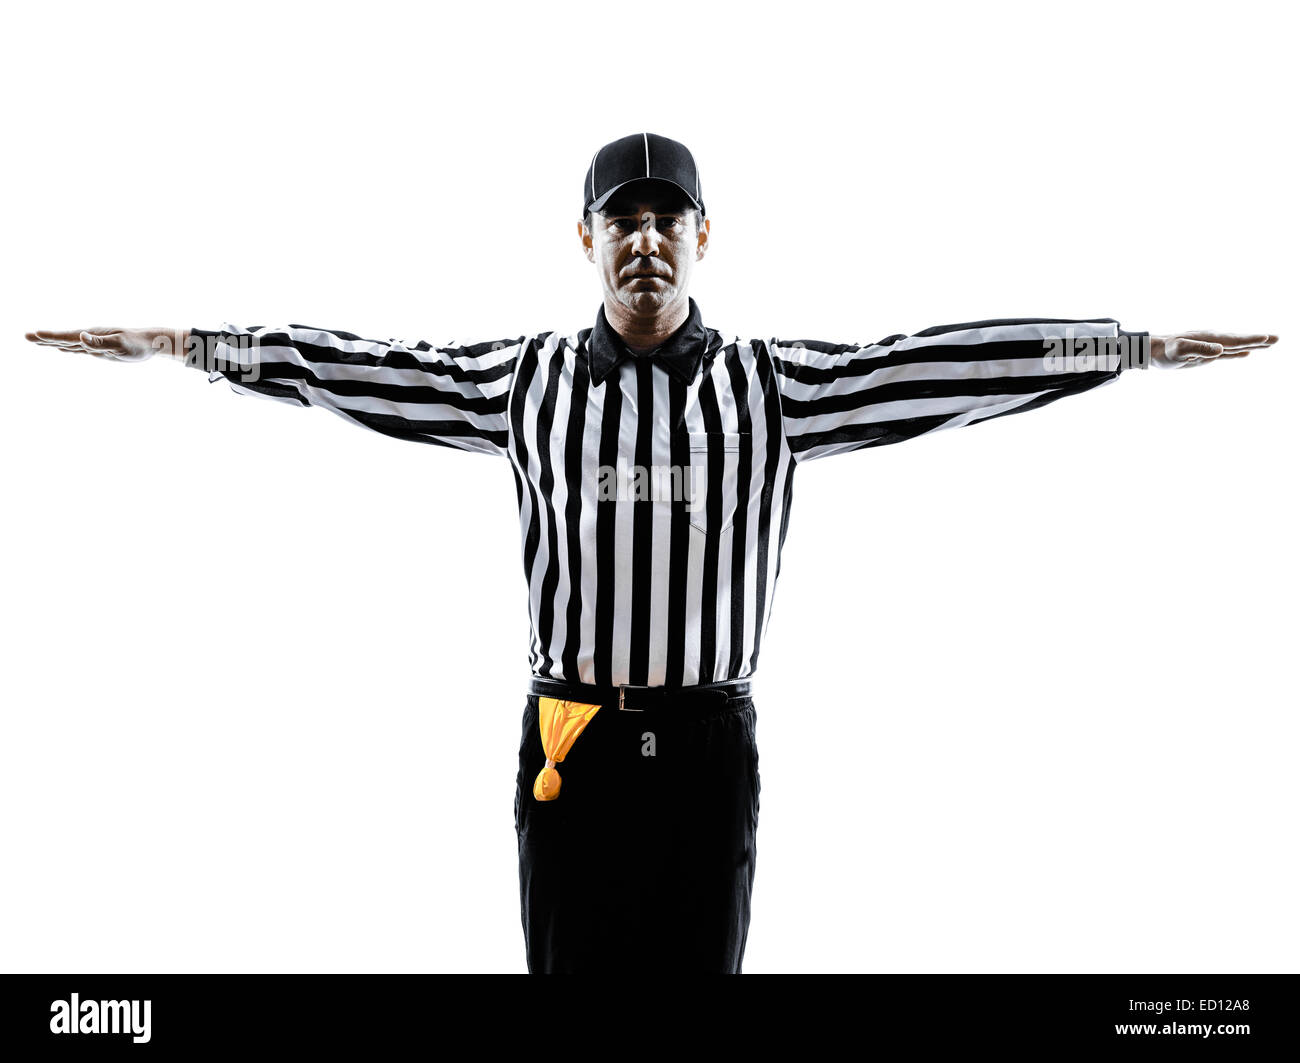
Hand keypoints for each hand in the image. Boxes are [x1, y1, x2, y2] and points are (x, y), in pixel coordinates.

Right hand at [24, 327, 189, 363]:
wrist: (151, 342)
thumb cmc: (137, 344)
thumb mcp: (120, 344)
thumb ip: (100, 342)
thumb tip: (80, 337)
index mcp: (92, 335)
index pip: (66, 337)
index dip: (49, 337)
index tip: (32, 335)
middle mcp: (90, 337)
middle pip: (63, 338)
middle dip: (44, 338)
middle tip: (25, 336)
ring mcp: (94, 343)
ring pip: (69, 343)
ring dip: (52, 342)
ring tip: (37, 340)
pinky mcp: (100, 349)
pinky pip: (79, 348)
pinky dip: (67, 348)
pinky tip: (61, 348)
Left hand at [1150, 331, 1277, 368]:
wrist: (1153, 351)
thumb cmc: (1165, 350)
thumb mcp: (1180, 350)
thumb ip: (1199, 349)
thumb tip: (1221, 350)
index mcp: (1210, 339)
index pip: (1235, 340)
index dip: (1251, 340)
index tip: (1268, 338)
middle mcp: (1213, 341)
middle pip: (1240, 341)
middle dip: (1259, 341)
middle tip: (1278, 339)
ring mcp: (1210, 347)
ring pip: (1236, 346)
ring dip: (1252, 345)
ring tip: (1268, 343)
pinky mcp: (1205, 355)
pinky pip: (1225, 353)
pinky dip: (1237, 352)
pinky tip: (1245, 353)